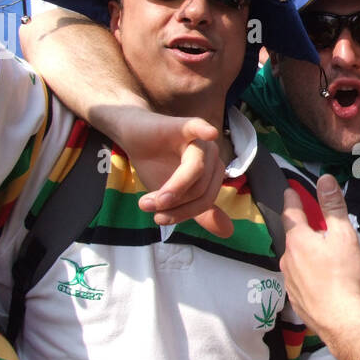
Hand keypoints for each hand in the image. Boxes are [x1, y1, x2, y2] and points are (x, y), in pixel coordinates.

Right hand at [106, 108, 231, 233]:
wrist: (131, 137)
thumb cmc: (155, 165)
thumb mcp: (175, 197)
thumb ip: (200, 212)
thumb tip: (229, 233)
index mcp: (212, 174)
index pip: (206, 201)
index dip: (183, 214)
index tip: (158, 219)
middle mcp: (211, 157)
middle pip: (202, 189)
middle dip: (174, 204)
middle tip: (147, 207)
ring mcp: (199, 141)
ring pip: (196, 171)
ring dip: (171, 190)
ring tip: (145, 200)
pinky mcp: (183, 126)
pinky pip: (198, 127)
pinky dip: (204, 131)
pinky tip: (209, 133)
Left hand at [278, 173, 359, 336]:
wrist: (340, 320)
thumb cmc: (342, 274)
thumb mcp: (343, 235)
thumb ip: (333, 206)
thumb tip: (325, 179)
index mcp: (297, 240)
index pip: (291, 213)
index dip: (293, 199)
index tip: (289, 191)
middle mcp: (288, 259)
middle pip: (302, 238)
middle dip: (322, 234)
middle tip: (345, 236)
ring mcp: (290, 281)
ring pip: (306, 260)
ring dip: (323, 256)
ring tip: (349, 262)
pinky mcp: (296, 299)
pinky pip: (306, 279)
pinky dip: (319, 274)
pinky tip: (335, 281)